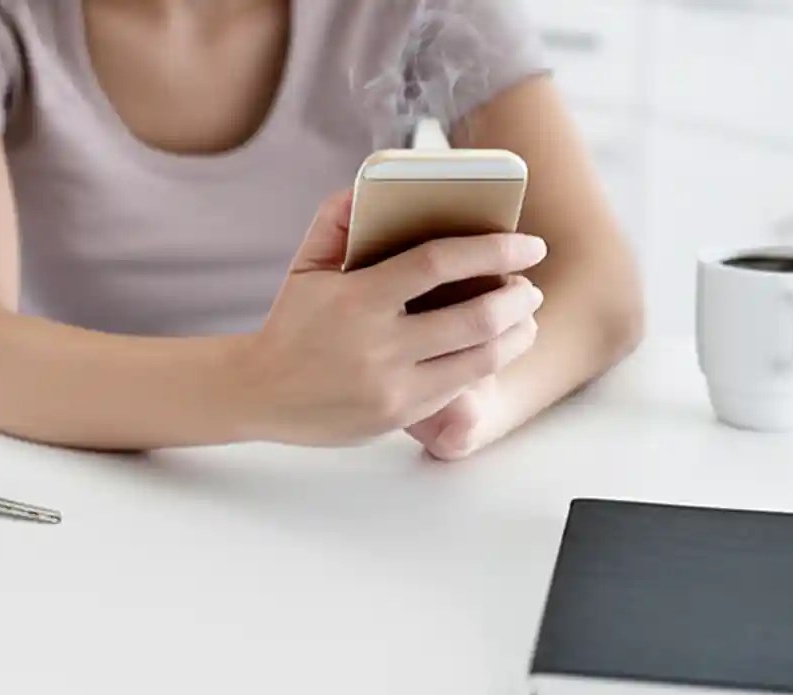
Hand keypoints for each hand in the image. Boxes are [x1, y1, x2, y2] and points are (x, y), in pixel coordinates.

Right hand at [240, 190, 545, 446]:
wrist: (260, 393)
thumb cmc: (291, 323)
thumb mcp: (305, 265)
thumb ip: (337, 218)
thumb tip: (375, 180)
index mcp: (357, 298)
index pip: (439, 263)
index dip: (493, 250)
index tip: (528, 244)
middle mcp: (378, 346)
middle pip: (475, 317)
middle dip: (518, 297)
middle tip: (531, 284)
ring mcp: (392, 386)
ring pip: (479, 359)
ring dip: (516, 335)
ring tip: (527, 318)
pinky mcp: (399, 415)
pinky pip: (459, 386)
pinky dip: (488, 363)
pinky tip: (499, 347)